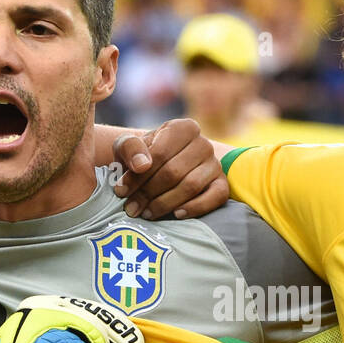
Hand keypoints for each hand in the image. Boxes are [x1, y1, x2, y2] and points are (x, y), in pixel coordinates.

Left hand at [111, 118, 228, 219]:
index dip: (138, 175)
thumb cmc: (142, 156)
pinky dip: (196, 208)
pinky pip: (215, 197)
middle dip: (148, 193)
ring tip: (147, 213)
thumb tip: (142, 165)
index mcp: (183, 128)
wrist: (159, 167)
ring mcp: (215, 164)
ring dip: (165, 204)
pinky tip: (177, 214)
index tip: (121, 191)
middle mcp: (203, 143)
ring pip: (191, 186)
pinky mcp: (222, 184)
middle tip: (131, 208)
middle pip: (174, 172)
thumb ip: (130, 148)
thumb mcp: (127, 146)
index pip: (160, 153)